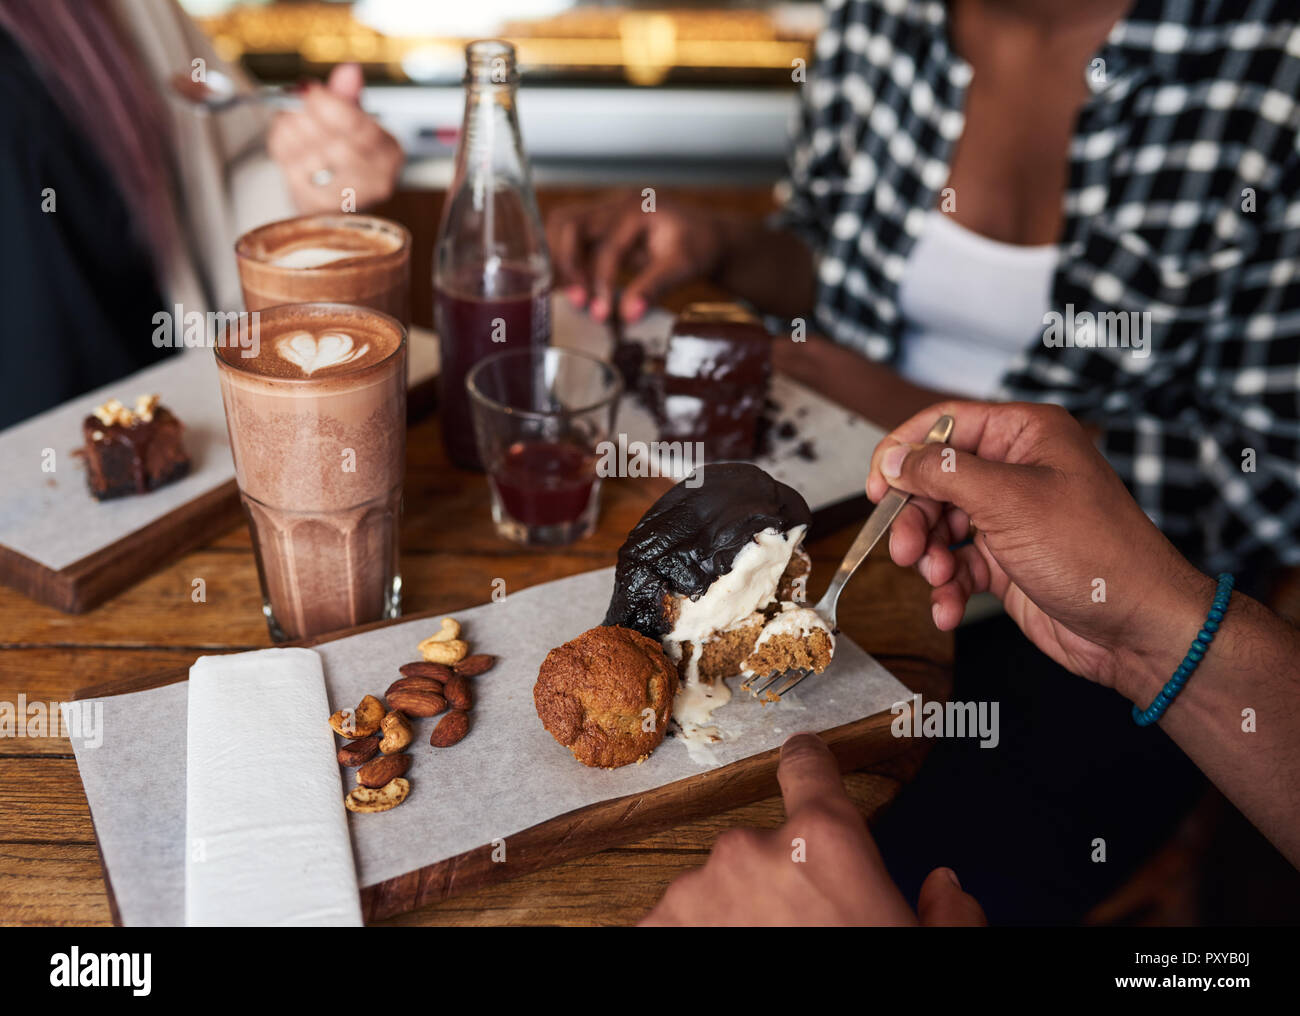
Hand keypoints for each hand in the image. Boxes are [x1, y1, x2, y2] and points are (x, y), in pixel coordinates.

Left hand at [266, 64, 403, 212]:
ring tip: (286, 120)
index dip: (329, 105)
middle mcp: (377, 180)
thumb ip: (347, 95)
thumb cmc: (343, 153)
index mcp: (389, 151)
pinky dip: (284, 153)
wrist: (334, 197)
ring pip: (311, 158)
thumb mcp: (350, 118)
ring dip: (291, 133)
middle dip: (306, 118)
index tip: (308, 89)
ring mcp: (349, 198)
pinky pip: (294, 174)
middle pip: (335, 144)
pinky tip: (285, 143)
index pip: (360, 127)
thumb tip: (350, 70)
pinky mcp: (320, 208)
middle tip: (291, 103)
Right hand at [546, 192, 728, 322]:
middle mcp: (616, 206)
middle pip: (569, 223)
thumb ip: (654, 287)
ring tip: (574, 297)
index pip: (606, 246)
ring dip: (562, 262)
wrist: (708, 238)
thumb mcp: (684, 266)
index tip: (602, 313)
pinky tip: (577, 290)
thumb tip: (628, 315)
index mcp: (637, 209)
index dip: (601, 282)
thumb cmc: (700, 246)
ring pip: (564, 229)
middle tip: (578, 300)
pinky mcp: (603, 231)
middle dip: (568, 263)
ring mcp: (607, 215)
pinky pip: (574, 242)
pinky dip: (569, 264)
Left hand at [640, 734, 985, 925]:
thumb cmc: (875, 997)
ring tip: (768, 950)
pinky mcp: (658, 926)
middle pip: (763, 847)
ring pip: (716, 889)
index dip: (807, 761)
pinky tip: (724, 956)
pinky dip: (697, 934)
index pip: (808, 768)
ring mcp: (697, 889)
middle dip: (778, 885)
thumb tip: (946, 891)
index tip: (800, 755)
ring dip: (734, 915)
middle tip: (802, 930)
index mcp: (825, 842)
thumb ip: (947, 914)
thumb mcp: (934, 951)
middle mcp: (753, 850)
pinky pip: (677, 920)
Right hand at [866, 401, 1212, 694]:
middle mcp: (1017, 471)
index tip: (878, 485)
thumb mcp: (1008, 500)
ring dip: (928, 556)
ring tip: (936, 578)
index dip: (904, 451)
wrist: (1137, 628)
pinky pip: (959, 565)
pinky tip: (949, 607)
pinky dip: (947, 587)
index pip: (945, 423)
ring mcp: (1012, 518)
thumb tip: (894, 458)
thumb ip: (942, 472)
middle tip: (902, 548)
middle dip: (915, 517)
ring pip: (941, 526)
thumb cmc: (1096, 554)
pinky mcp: (1008, 561)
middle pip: (935, 480)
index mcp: (1025, 435)